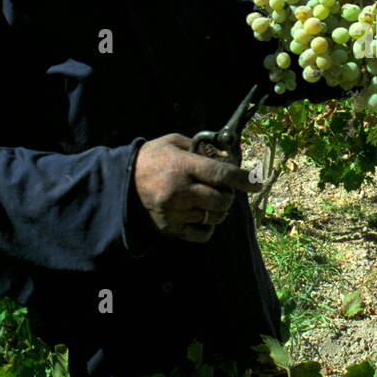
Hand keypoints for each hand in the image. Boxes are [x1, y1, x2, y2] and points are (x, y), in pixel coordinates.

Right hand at [133, 133, 260, 242]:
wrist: (121, 182)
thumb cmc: (152, 158)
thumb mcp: (174, 142)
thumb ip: (201, 148)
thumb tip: (228, 158)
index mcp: (182, 166)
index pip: (222, 174)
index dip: (243, 179)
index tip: (256, 182)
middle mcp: (179, 192)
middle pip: (222, 201)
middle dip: (229, 196)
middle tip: (224, 190)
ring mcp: (174, 213)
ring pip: (213, 218)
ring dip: (218, 210)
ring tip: (208, 200)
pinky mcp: (169, 228)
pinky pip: (202, 234)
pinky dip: (208, 226)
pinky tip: (201, 214)